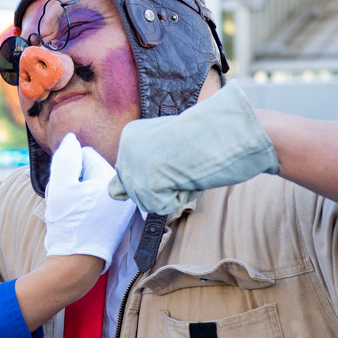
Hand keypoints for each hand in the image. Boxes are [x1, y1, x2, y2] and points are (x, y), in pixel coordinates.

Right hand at [43, 133, 136, 270]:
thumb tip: (71, 138)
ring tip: (74, 213)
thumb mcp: (60, 186)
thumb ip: (65, 157)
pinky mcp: (119, 221)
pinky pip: (98, 203)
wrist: (76, 264)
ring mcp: (124, 207)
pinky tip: (81, 221)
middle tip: (68, 202)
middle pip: (91, 171)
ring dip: (79, 195)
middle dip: (75, 182)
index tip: (66, 189)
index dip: (69, 169)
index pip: (86, 155)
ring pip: (93, 187)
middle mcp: (125, 191)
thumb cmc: (68, 225)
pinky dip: (86, 208)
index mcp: (114, 179)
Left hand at [109, 81, 277, 215]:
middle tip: (182, 161)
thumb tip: (112, 193)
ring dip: (173, 190)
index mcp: (128, 135)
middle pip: (138, 190)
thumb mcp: (164, 149)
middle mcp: (125, 149)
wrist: (225, 130)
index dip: (161, 171)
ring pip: (149, 201)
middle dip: (163, 183)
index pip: (134, 173)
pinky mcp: (147, 184)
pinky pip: (162, 206)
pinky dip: (180, 196)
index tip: (176, 153)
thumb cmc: (204, 136)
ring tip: (186, 166)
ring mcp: (134, 166)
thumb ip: (137, 167)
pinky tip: (188, 174)